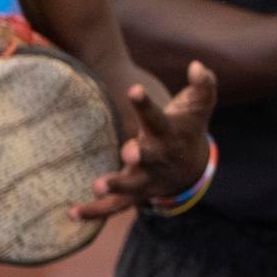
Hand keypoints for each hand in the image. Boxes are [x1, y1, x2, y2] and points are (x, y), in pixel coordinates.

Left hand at [78, 65, 218, 219]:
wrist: (192, 169)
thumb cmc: (187, 129)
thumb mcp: (197, 106)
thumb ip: (202, 84)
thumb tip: (196, 64)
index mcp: (168, 133)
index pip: (157, 116)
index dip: (145, 103)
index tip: (134, 88)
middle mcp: (158, 157)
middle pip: (149, 157)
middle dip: (139, 155)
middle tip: (130, 153)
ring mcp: (147, 177)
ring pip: (131, 185)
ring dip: (116, 185)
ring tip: (97, 186)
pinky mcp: (135, 194)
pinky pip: (115, 205)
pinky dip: (96, 211)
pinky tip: (73, 212)